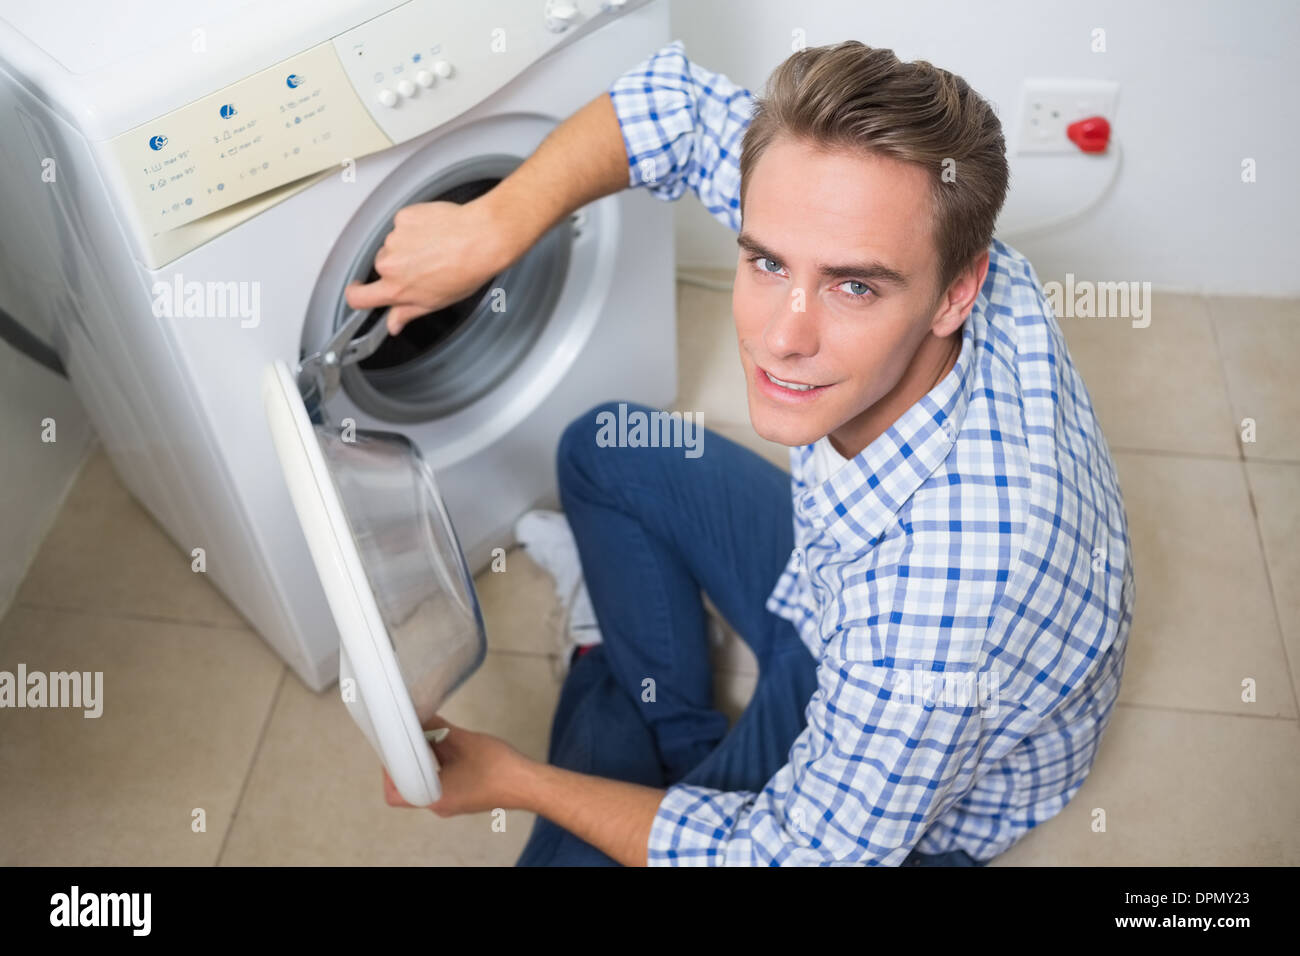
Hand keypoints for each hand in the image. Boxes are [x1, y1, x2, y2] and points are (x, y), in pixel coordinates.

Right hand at [344, 197, 513, 336]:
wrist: (481, 238)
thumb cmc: (465, 270)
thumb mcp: (435, 302)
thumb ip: (407, 313)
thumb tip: (393, 324)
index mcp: (395, 288)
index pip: (357, 297)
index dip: (356, 295)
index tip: (359, 292)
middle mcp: (389, 263)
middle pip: (380, 267)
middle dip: (397, 268)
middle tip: (424, 267)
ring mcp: (395, 238)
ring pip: (393, 244)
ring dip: (408, 246)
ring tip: (435, 248)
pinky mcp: (403, 218)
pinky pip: (403, 225)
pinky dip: (415, 228)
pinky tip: (435, 233)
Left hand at [381, 716, 531, 816]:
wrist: (528, 783)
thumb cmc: (497, 767)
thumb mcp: (464, 741)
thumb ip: (439, 728)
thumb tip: (422, 716)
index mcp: (435, 797)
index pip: (395, 794)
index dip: (389, 771)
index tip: (394, 748)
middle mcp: (440, 804)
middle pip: (411, 785)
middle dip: (409, 758)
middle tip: (408, 735)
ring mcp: (454, 802)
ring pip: (429, 781)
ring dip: (426, 759)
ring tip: (427, 734)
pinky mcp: (465, 796)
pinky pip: (444, 781)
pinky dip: (440, 763)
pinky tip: (447, 743)